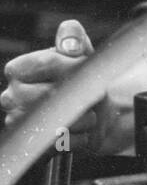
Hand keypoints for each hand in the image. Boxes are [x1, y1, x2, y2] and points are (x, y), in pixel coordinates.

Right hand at [0, 20, 106, 151]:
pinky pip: (57, 143)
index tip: (82, 69)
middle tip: (92, 96)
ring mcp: (19, 122)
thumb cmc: (83, 79)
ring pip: (51, 122)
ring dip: (81, 119)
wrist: (95, 115)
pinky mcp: (33, 145)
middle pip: (47, 94)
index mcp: (18, 70)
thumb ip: (73, 38)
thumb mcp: (81, 52)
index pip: (43, 63)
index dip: (70, 66)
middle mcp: (12, 96)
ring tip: (90, 115)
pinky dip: (78, 138)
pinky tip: (84, 132)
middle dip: (77, 95)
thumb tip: (69, 45)